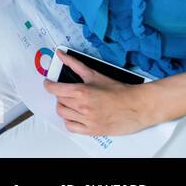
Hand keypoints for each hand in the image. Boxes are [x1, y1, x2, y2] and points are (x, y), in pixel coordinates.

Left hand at [43, 51, 160, 136]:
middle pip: (58, 101)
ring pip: (62, 114)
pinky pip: (71, 127)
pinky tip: (75, 116)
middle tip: (66, 92)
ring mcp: (87, 120)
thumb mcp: (94, 74)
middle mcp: (82, 107)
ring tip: (71, 103)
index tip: (49, 83)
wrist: (137, 106)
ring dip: (64, 107)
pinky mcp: (92, 130)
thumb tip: (61, 55)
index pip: (54, 89)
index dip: (49, 85)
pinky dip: (70, 121)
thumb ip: (75, 64)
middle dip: (60, 95)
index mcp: (81, 92)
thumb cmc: (119, 91)